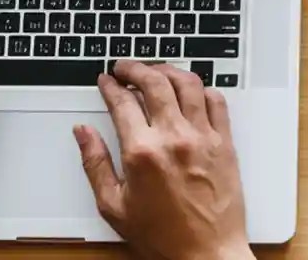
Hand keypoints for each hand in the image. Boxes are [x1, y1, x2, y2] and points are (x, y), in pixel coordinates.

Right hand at [76, 60, 253, 259]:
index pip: (121, 102)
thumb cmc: (163, 237)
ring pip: (187, 83)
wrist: (207, 254)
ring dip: (168, 70)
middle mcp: (173, 138)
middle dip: (135, 68)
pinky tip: (191, 91)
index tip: (106, 80)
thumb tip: (82, 132)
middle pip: (154, 81)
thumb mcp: (113, 206)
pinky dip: (202, 89)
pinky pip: (216, 100)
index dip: (110, 85)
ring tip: (156, 71)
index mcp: (141, 153)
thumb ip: (95, 163)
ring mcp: (202, 137)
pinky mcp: (224, 143)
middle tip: (125, 67)